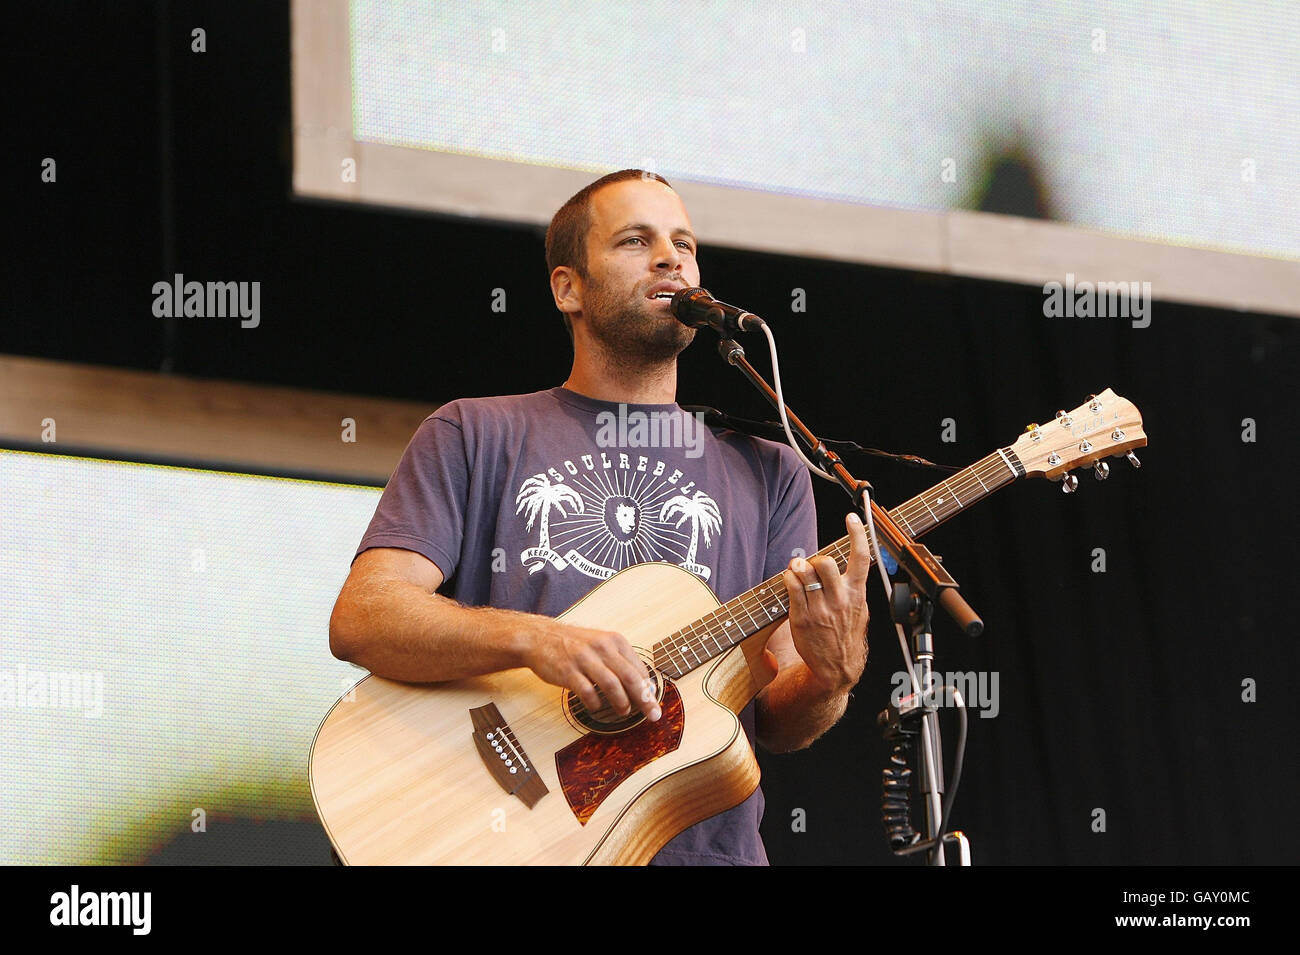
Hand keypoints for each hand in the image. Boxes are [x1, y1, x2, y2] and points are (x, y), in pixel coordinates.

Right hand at [525, 622, 660, 720]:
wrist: (539, 637)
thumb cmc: (573, 644)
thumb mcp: (601, 643)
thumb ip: (619, 661)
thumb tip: (641, 685)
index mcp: (614, 641)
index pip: (639, 668)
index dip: (648, 688)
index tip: (652, 701)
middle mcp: (602, 647)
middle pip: (630, 677)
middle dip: (645, 699)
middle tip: (652, 714)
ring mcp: (585, 659)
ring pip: (612, 685)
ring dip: (621, 702)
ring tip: (623, 712)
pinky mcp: (568, 671)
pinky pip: (587, 692)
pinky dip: (595, 703)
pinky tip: (595, 707)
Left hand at [781, 512, 870, 692]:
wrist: (838, 667)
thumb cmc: (847, 634)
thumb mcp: (860, 609)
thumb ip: (853, 586)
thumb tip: (845, 563)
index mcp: (857, 594)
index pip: (861, 557)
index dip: (857, 533)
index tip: (852, 517)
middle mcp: (840, 599)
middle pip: (826, 562)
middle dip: (816, 558)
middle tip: (812, 565)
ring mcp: (820, 609)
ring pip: (805, 572)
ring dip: (798, 566)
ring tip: (798, 571)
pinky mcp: (802, 617)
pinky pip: (791, 587)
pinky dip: (789, 579)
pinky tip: (791, 583)